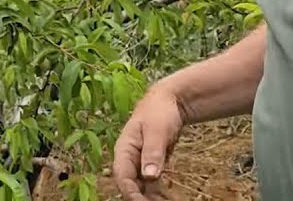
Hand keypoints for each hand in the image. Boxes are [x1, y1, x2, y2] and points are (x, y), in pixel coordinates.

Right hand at [112, 85, 185, 200]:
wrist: (169, 101)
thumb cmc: (160, 112)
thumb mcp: (157, 130)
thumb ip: (153, 152)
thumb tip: (149, 176)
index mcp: (124, 148)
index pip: (122, 176)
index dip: (130, 192)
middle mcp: (128, 159)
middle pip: (130, 185)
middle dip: (141, 198)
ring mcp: (139, 163)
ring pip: (141, 188)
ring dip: (151, 198)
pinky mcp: (150, 165)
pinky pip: (151, 185)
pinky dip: (158, 194)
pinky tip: (168, 200)